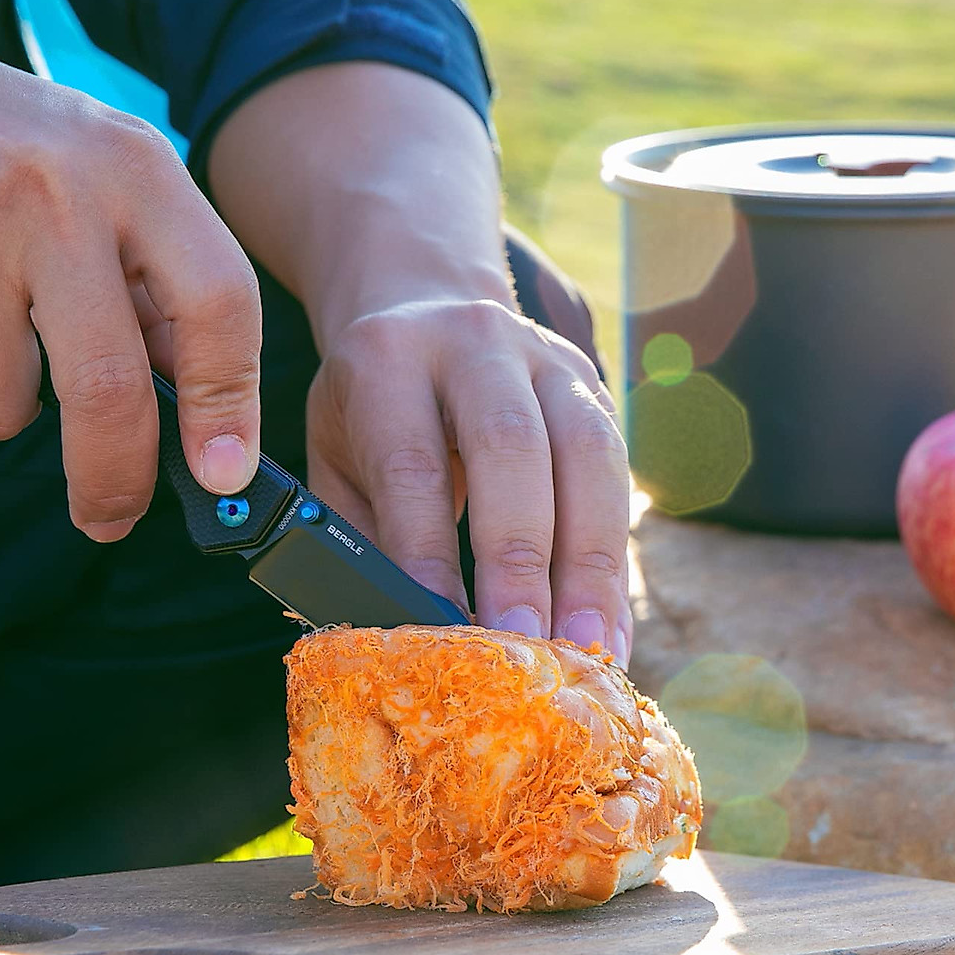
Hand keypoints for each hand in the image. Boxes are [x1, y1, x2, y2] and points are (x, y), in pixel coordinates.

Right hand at [0, 0, 260, 539]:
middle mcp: (53, 192)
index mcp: (137, 171)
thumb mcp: (112, 187)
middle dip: (113, 480)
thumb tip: (204, 429)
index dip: (229, 403)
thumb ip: (161, 291)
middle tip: (109, 516)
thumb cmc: (12, 156)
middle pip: (106, 390)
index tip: (225, 475)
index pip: (217, 302)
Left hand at [306, 295, 631, 660]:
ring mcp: (547, 358)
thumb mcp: (337, 455)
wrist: (424, 307)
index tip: (444, 631)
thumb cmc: (370, 409)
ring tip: (587, 646)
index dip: (430, 552)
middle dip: (521, 556)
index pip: (412, 463)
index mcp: (389, 358)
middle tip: (525, 642)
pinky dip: (615, 560)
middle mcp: (475, 342)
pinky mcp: (594, 388)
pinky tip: (610, 625)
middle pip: (510, 447)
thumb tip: (403, 635)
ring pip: (586, 454)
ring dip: (591, 561)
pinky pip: (618, 473)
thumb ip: (361, 534)